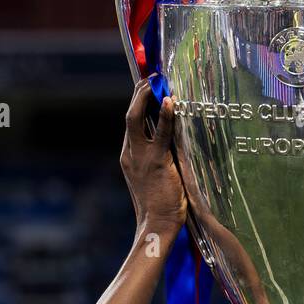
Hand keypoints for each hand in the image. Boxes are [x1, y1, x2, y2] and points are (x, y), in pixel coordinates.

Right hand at [120, 79, 186, 235]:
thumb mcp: (157, 177)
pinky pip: (159, 133)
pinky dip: (163, 116)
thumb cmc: (162, 205)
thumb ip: (160, 157)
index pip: (132, 123)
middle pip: (129, 114)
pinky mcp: (155, 162)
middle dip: (139, 93)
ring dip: (146, 96)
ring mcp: (140, 157)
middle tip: (153, 77)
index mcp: (129, 156)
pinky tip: (169, 101)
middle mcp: (130, 153)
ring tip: (157, 81)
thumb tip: (174, 140)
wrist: (157, 226)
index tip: (149, 87)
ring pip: (135, 118)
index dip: (139, 102)